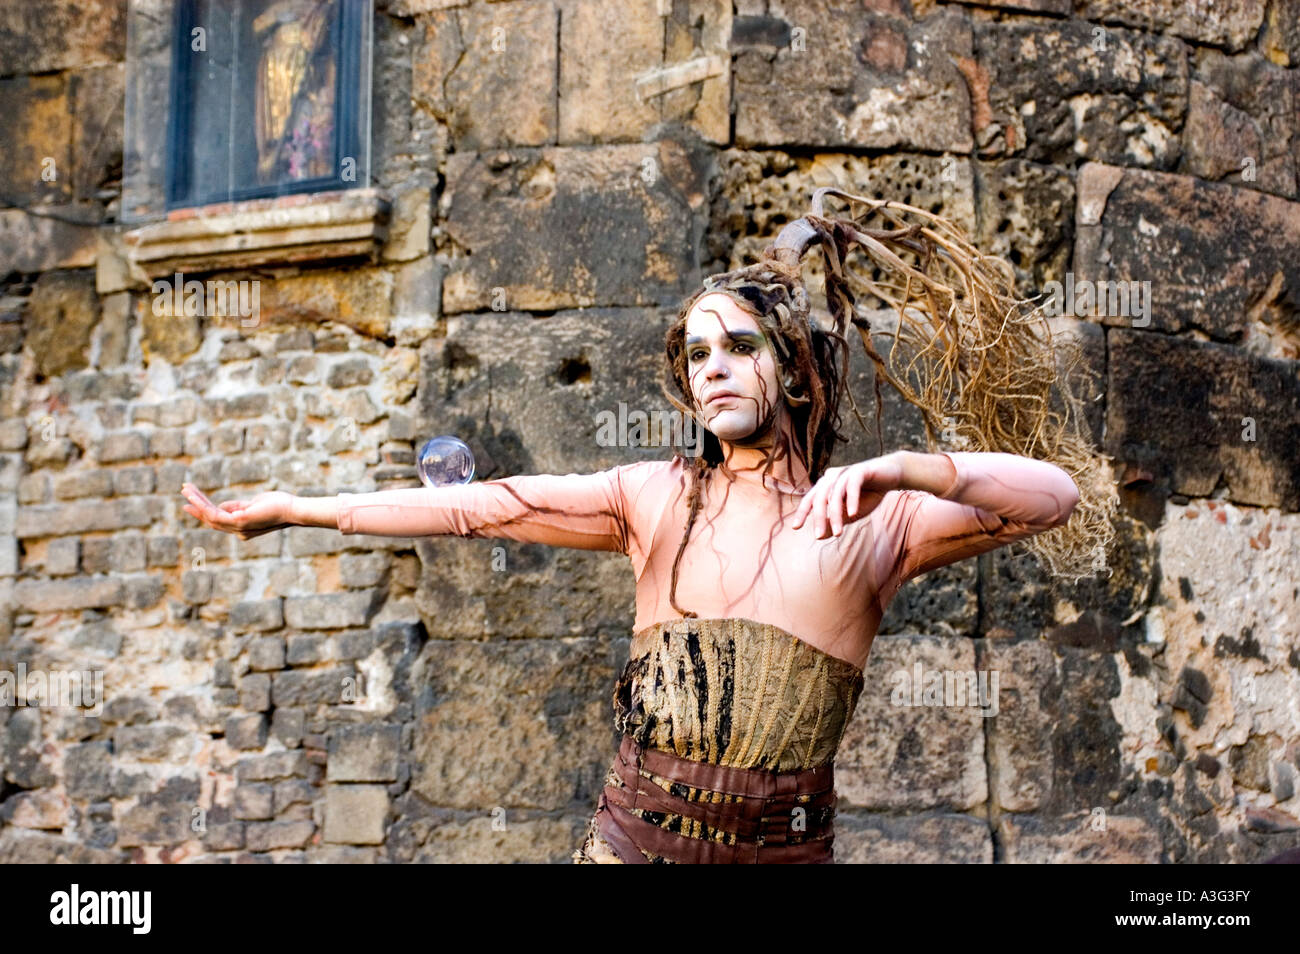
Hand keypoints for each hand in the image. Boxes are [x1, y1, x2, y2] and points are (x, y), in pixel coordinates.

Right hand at [180, 482, 297, 539]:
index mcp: (241, 528)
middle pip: (211, 520)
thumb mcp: (253, 504)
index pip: (219, 521)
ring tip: (185, 489)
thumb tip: (220, 505)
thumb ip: (237, 506)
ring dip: (196, 502)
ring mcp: (238, 528)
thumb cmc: (277, 505)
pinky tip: (194, 496)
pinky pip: (214, 514)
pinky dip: (202, 505)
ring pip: (210, 516)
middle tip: (184, 492)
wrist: (292, 510)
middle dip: (196, 507)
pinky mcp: (239, 522)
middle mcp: (238, 531)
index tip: (190, 503)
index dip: (203, 512)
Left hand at [791, 454, 904, 538]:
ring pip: (835, 495)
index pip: (810, 499)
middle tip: (818, 536)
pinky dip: (851, 500)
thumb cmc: (868, 494)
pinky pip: (853, 485)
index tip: (795, 528)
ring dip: (836, 515)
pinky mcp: (860, 470)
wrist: (891, 476)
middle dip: (819, 518)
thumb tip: (819, 536)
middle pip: (820, 498)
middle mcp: (832, 477)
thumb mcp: (850, 513)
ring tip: (838, 533)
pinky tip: (853, 514)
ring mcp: (845, 472)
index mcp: (826, 485)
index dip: (802, 512)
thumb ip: (835, 522)